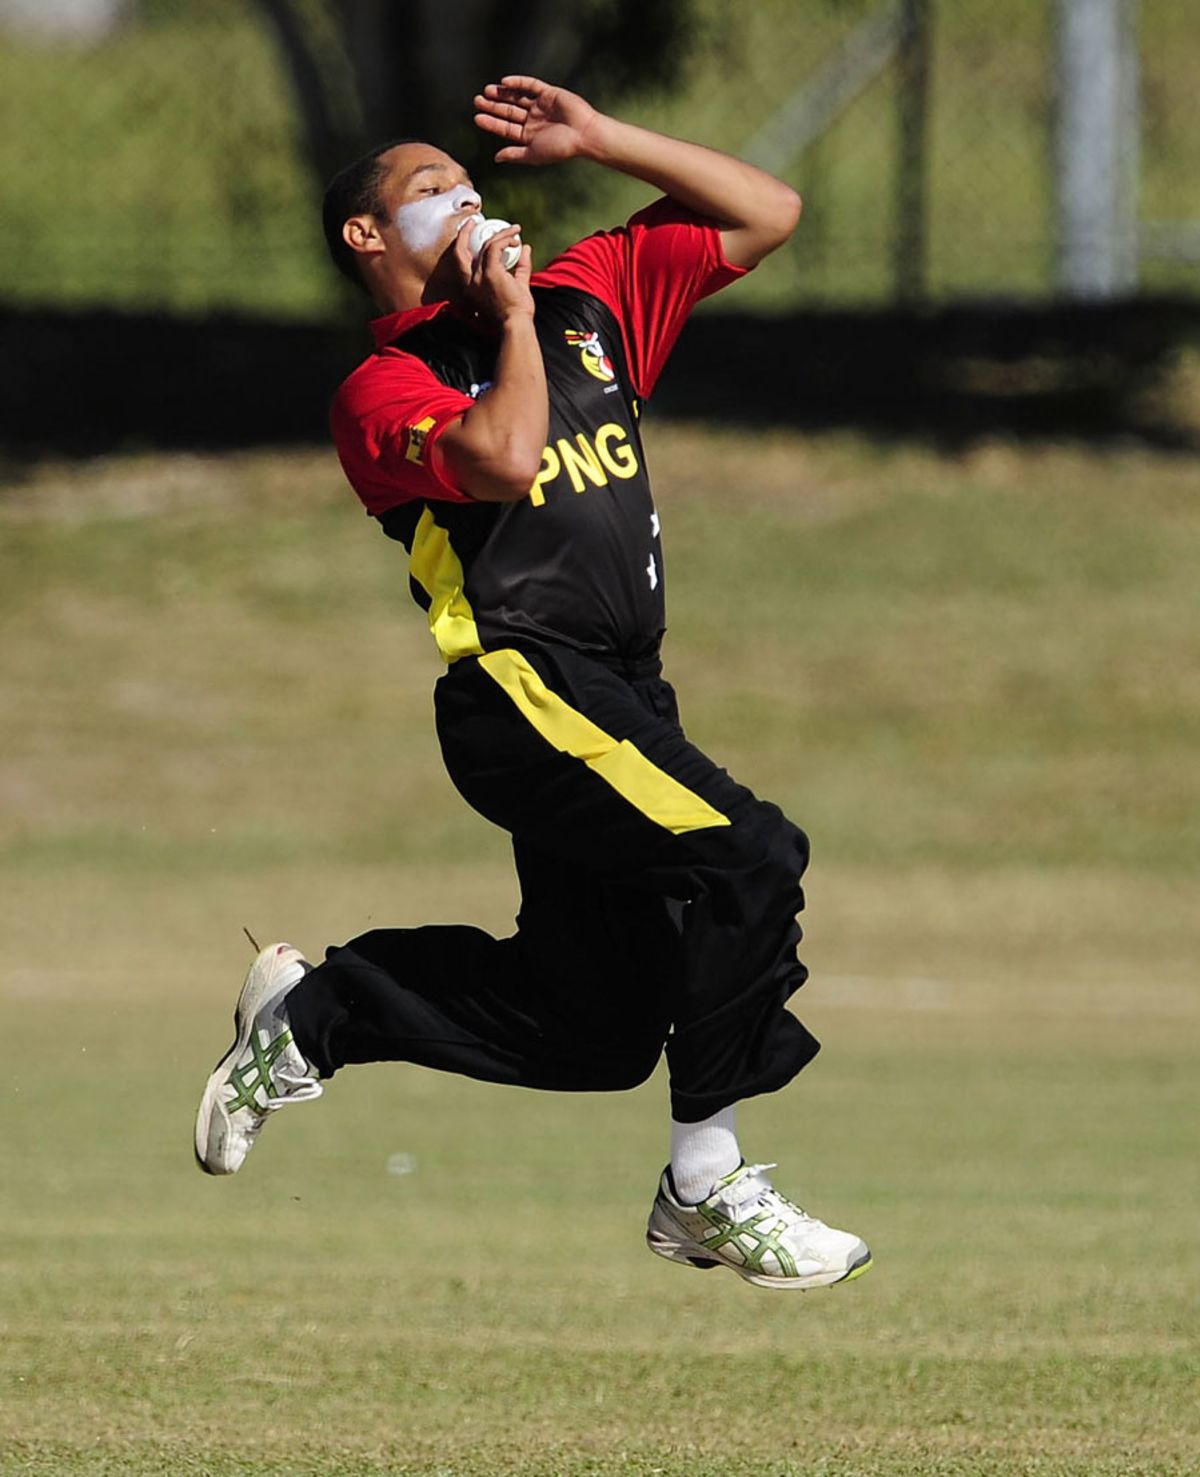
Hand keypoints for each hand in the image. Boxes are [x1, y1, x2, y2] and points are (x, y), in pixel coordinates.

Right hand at [457, 222, 534, 324]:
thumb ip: (521, 267)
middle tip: (473, 222)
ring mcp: (479, 277)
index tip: (482, 238)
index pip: (464, 262)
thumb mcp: (517, 286)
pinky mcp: (491, 273)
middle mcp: (471, 281)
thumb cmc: (516, 313)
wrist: (515, 325)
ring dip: (500, 234)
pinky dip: (506, 239)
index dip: (469, 247)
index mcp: (472, 288)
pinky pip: (495, 247)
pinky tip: (516, 239)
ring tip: (514, 230)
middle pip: (460, 251)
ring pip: (485, 245)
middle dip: (464, 234)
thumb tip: (526, 248)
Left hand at [473, 76, 602, 165]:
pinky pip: (530, 85)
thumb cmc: (561, 148)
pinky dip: (518, 83)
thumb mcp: (533, 154)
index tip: (477, 118)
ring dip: (502, 93)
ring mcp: (540, 106)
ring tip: (487, 91)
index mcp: (529, 136)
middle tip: (477, 100)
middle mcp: (533, 120)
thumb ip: (514, 155)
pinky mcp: (548, 93)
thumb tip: (496, 158)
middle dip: (492, 106)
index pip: (506, 128)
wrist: (584, 134)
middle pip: (508, 111)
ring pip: (516, 97)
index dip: (491, 123)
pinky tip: (505, 82)